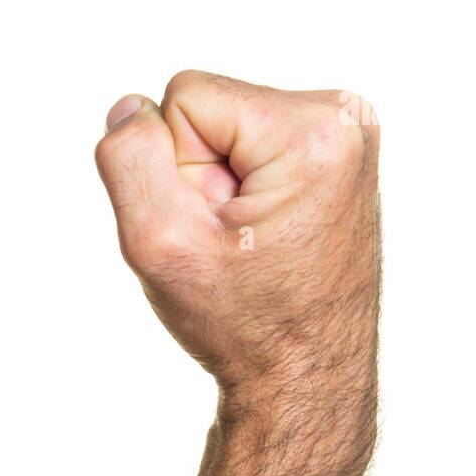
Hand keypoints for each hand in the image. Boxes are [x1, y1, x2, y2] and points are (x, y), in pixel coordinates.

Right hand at [96, 71, 380, 413]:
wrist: (305, 378)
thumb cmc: (244, 327)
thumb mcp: (163, 245)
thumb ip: (129, 161)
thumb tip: (129, 106)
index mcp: (313, 131)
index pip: (185, 97)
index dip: (177, 171)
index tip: (214, 232)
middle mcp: (343, 118)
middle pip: (209, 109)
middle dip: (202, 178)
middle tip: (232, 247)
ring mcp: (346, 134)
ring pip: (228, 129)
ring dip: (221, 189)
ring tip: (249, 247)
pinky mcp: (337, 153)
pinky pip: (253, 147)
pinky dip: (244, 192)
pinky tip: (264, 240)